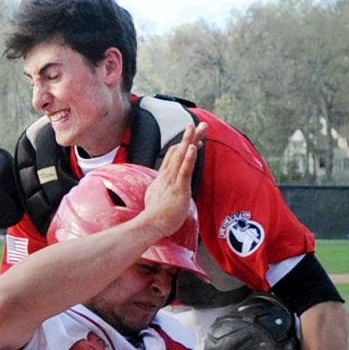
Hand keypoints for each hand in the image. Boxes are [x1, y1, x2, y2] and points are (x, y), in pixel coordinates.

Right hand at [143, 122, 207, 237]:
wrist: (150, 225)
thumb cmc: (155, 218)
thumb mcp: (156, 199)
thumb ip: (160, 192)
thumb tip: (160, 193)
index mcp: (163, 179)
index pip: (173, 158)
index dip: (184, 147)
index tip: (193, 140)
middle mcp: (167, 176)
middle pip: (178, 151)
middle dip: (189, 137)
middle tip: (198, 124)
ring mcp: (172, 181)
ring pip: (181, 156)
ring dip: (190, 140)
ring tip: (197, 127)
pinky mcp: (178, 188)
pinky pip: (184, 170)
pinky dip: (188, 158)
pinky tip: (193, 146)